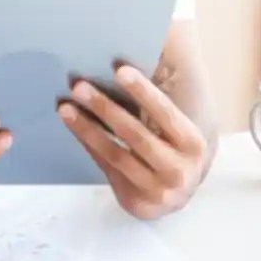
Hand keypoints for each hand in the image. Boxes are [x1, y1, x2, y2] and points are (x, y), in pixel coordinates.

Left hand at [59, 65, 206, 219]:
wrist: (176, 196)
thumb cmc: (173, 149)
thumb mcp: (177, 130)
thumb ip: (160, 103)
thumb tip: (138, 58)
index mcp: (194, 144)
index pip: (165, 112)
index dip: (143, 90)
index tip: (119, 69)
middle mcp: (179, 170)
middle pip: (136, 134)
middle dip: (105, 107)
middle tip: (79, 85)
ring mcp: (158, 190)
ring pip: (116, 153)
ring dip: (88, 128)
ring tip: (66, 107)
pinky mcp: (136, 201)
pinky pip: (107, 167)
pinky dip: (89, 144)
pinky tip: (74, 125)